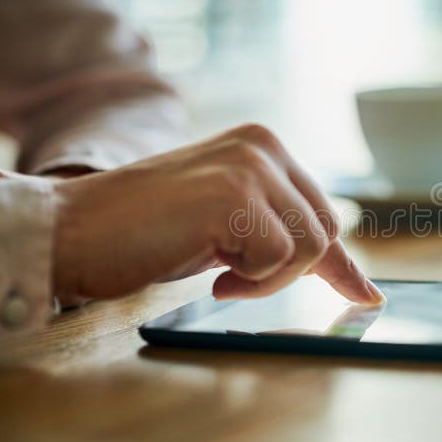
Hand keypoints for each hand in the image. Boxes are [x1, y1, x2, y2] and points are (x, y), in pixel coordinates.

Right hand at [52, 123, 384, 305]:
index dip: (342, 262)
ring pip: (310, 248)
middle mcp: (264, 146)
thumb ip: (276, 229)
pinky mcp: (236, 197)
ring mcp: (251, 168)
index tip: (366, 295)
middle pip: (325, 232)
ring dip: (267, 278)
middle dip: (289, 270)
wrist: (75, 229)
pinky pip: (278, 260)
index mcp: (264, 146)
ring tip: (219, 272)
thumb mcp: (228, 224)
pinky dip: (249, 281)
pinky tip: (211, 274)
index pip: (322, 211)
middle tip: (237, 276)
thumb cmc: (148, 232)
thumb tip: (339, 270)